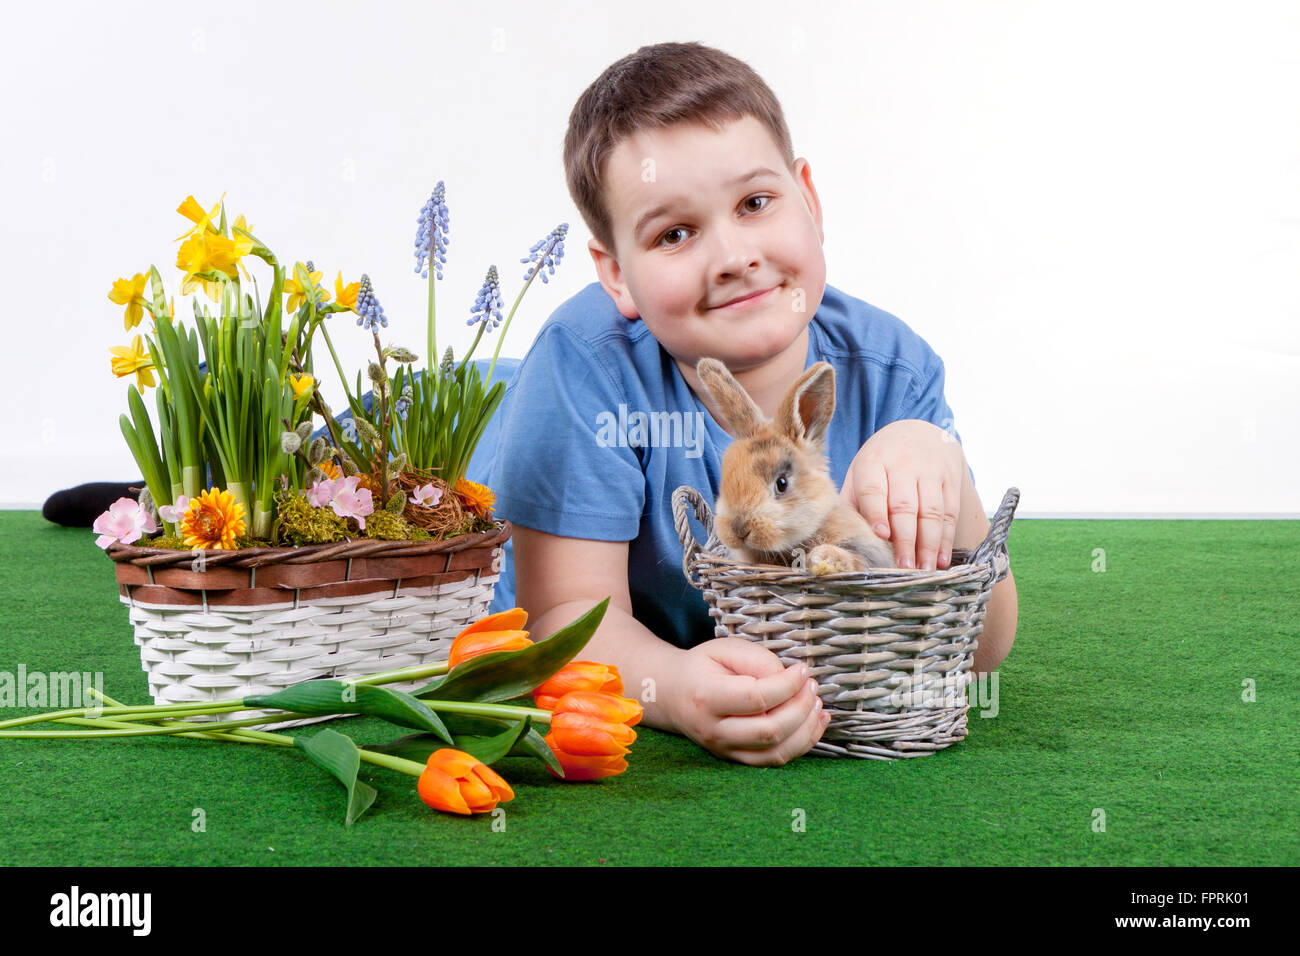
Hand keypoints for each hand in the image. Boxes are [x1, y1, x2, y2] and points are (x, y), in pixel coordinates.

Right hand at [666, 637, 828, 765]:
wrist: (672, 693)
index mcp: (707, 697)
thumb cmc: (703, 667)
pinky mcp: (736, 758)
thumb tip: (790, 681)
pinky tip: (814, 723)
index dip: (787, 685)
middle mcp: (714, 730)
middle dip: (801, 708)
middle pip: (770, 730)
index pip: (757, 698)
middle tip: (812, 686)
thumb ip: (758, 660)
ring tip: (817, 704)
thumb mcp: (725, 649)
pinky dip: (802, 744)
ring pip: (776, 752)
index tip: (802, 670)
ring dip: (806, 729)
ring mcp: (725, 750)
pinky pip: (775, 760)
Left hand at [839, 419, 966, 571]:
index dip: (877, 513)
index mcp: (873, 462)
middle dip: (905, 540)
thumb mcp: (860, 471)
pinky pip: (950, 512)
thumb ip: (852, 500)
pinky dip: (946, 538)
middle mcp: (903, 464)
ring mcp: (930, 472)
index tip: (881, 536)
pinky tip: (941, 559)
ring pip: (931, 512)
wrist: (917, 431)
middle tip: (904, 568)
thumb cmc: (880, 462)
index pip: (874, 489)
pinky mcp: (950, 479)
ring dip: (929, 545)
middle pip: (905, 506)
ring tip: (924, 570)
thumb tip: (843, 537)